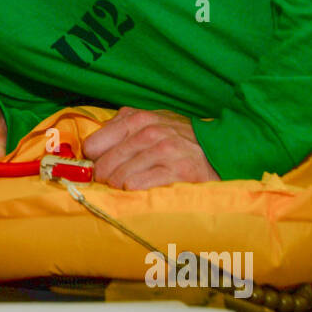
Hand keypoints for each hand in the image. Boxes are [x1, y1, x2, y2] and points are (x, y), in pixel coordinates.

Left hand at [82, 107, 220, 190]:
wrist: (221, 148)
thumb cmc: (180, 137)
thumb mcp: (152, 120)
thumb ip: (122, 126)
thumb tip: (91, 147)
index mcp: (138, 119)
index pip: (94, 144)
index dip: (93, 160)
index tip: (97, 167)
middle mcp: (149, 132)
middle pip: (104, 165)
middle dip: (104, 179)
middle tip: (111, 184)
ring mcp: (164, 151)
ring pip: (119, 178)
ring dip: (119, 188)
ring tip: (127, 189)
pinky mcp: (177, 171)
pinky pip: (139, 186)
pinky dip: (134, 192)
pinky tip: (140, 191)